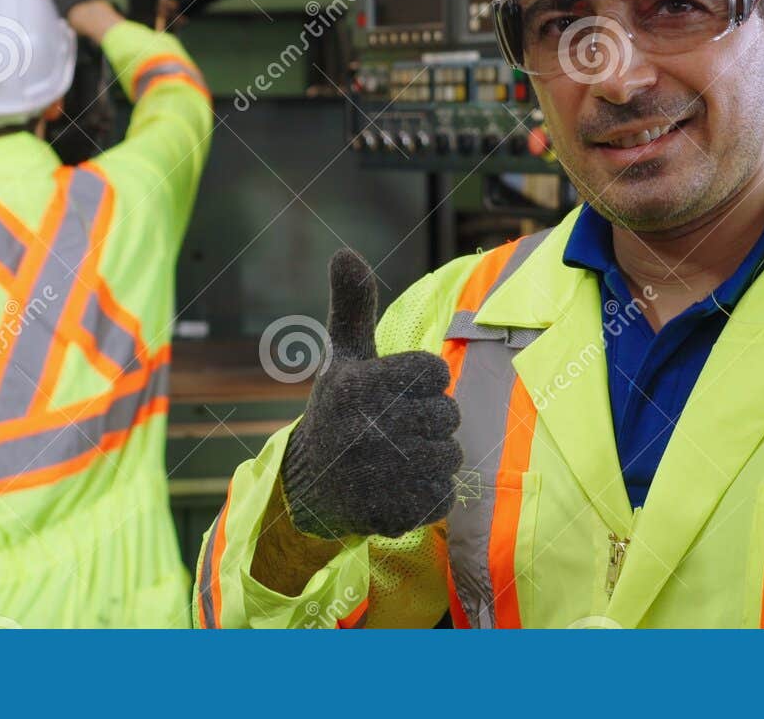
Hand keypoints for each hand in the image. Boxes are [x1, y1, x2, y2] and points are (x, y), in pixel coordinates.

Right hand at [280, 250, 460, 538]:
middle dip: (430, 422)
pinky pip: (446, 496)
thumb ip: (352, 305)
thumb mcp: (343, 356)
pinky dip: (431, 494)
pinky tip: (400, 487)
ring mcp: (383, 474)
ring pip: (452, 457)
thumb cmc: (339, 410)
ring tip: (397, 458)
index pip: (436, 372)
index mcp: (361, 385)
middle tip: (395, 429)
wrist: (311, 488)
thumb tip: (343, 250)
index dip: (422, 381)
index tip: (394, 392)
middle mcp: (369, 428)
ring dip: (432, 458)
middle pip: (450, 416)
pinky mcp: (395, 513)